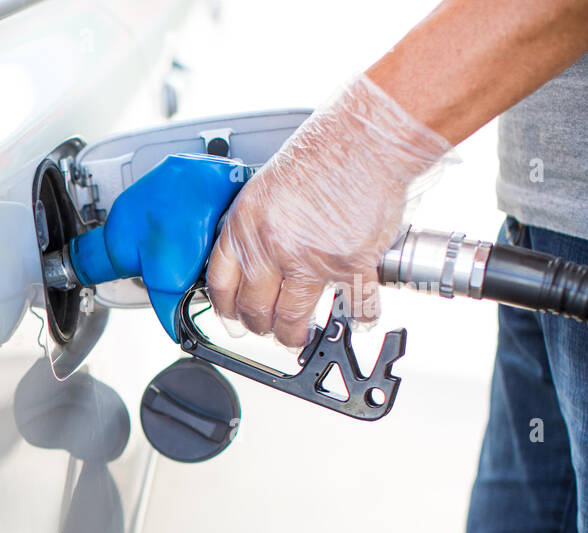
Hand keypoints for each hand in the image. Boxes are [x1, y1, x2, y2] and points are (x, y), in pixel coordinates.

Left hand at [206, 74, 452, 347]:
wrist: (367, 139)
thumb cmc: (323, 153)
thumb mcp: (265, 188)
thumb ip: (255, 226)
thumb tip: (253, 259)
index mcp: (246, 225)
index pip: (221, 283)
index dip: (225, 307)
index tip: (232, 316)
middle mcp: (272, 246)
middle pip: (255, 308)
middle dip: (260, 325)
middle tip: (268, 328)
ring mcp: (310, 259)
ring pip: (292, 318)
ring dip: (293, 335)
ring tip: (298, 337)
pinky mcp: (351, 264)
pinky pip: (353, 304)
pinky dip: (358, 317)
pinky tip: (357, 318)